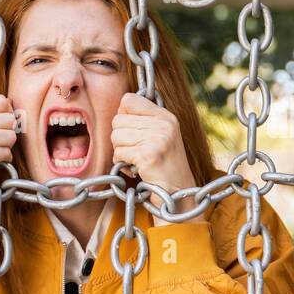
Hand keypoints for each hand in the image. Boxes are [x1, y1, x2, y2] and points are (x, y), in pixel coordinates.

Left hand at [110, 92, 200, 224]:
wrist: (178, 194)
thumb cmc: (165, 166)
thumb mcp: (162, 135)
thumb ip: (145, 119)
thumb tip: (121, 105)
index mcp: (166, 116)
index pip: (128, 99)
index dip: (124, 116)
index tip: (133, 131)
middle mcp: (164, 124)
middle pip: (117, 119)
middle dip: (121, 138)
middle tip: (136, 150)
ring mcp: (157, 139)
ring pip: (115, 136)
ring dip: (121, 152)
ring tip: (136, 160)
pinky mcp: (148, 156)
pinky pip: (118, 153)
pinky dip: (122, 164)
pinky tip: (136, 169)